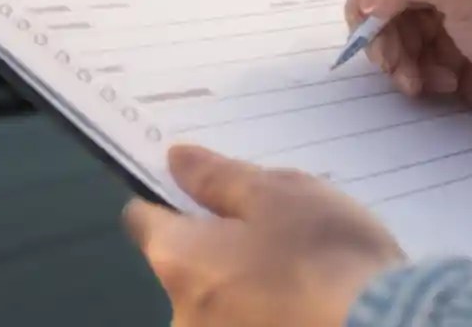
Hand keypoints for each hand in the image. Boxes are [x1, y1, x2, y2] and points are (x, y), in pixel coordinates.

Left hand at [124, 144, 402, 326]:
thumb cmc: (327, 254)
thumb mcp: (281, 194)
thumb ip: (220, 178)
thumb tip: (175, 160)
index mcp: (177, 261)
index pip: (144, 220)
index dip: (170, 201)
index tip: (206, 194)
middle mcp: (180, 316)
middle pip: (185, 268)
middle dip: (218, 250)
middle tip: (275, 234)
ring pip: (219, 305)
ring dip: (246, 290)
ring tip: (302, 274)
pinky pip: (248, 325)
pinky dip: (269, 316)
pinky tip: (309, 304)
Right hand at [345, 0, 471, 165]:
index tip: (388, 10)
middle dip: (380, 26)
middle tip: (390, 57)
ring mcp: (448, 18)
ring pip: (387, 28)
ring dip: (394, 56)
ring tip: (415, 79)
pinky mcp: (448, 56)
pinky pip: (406, 59)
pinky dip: (412, 74)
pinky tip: (440, 86)